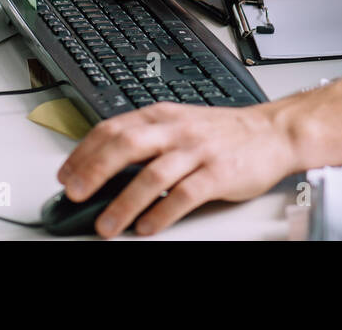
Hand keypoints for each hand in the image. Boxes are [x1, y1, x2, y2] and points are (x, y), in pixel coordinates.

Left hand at [57, 101, 297, 236]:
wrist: (275, 132)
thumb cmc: (225, 132)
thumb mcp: (182, 123)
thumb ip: (148, 139)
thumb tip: (103, 165)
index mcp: (164, 116)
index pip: (114, 128)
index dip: (85, 152)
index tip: (66, 175)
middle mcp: (179, 130)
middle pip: (127, 145)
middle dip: (96, 172)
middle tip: (76, 196)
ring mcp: (199, 151)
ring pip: (153, 175)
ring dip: (124, 203)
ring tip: (107, 225)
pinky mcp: (219, 173)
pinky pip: (184, 195)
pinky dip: (162, 213)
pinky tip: (148, 226)